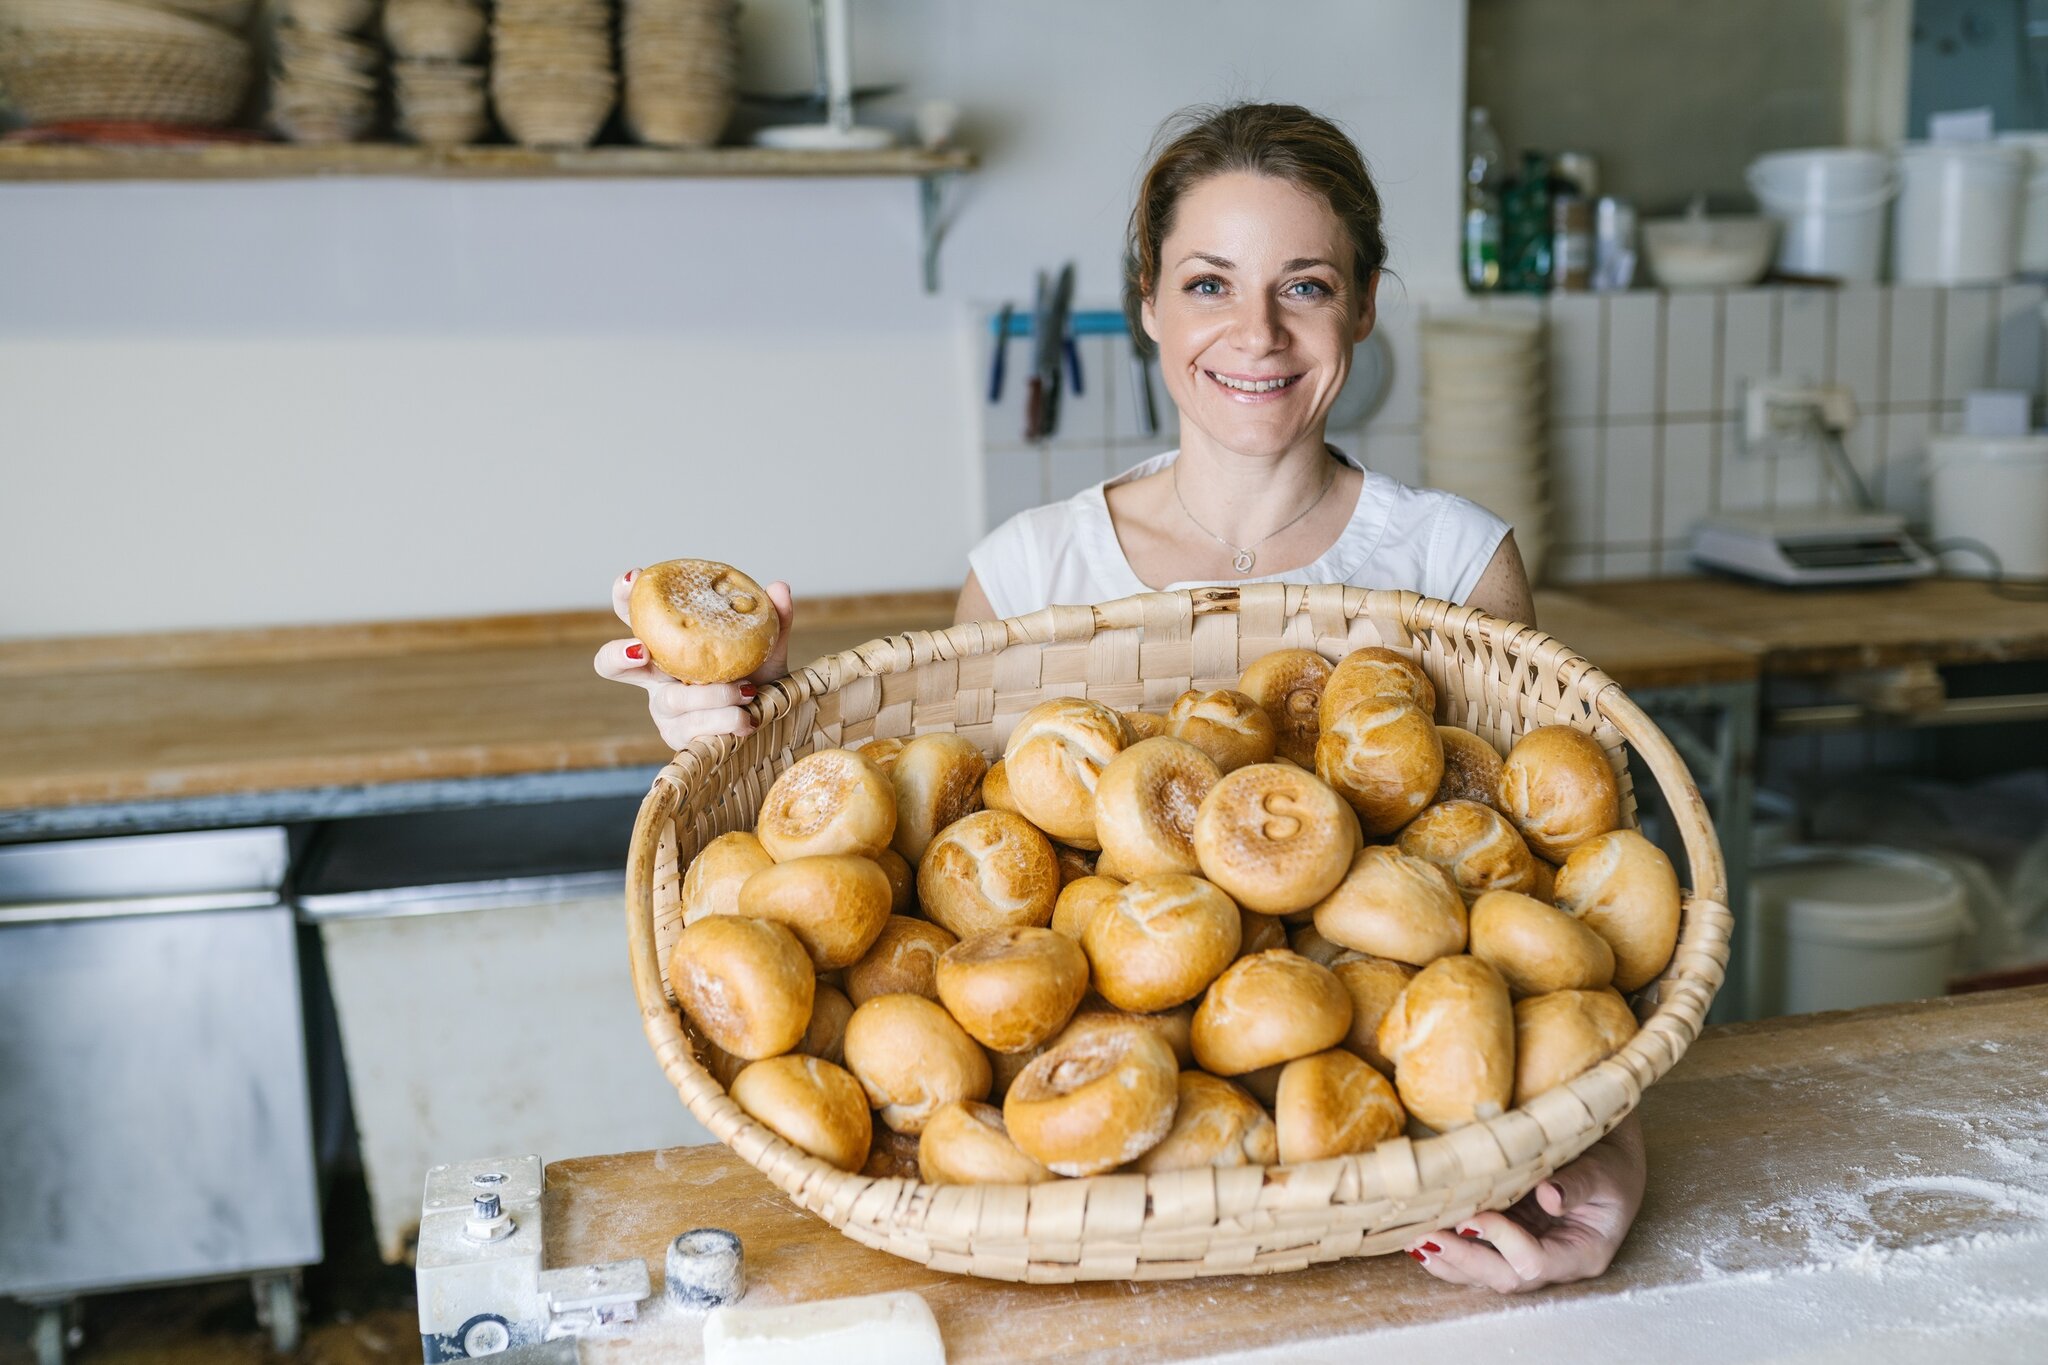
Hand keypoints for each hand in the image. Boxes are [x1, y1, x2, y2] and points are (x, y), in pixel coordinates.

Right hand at [594, 567, 795, 750]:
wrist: (776, 722)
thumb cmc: (759, 679)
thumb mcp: (768, 647)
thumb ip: (773, 619)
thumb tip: (778, 588)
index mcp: (669, 642)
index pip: (634, 613)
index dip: (624, 596)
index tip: (634, 577)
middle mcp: (657, 676)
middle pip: (610, 664)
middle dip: (618, 654)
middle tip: (641, 649)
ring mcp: (665, 709)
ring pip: (671, 700)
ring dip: (710, 695)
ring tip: (747, 691)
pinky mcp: (680, 738)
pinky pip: (693, 729)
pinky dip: (722, 721)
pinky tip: (744, 720)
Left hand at [1404, 1111, 1645, 1292]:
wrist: (1607, 1151)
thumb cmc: (1611, 1160)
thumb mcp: (1606, 1169)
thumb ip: (1580, 1183)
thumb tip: (1549, 1197)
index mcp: (1583, 1252)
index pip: (1536, 1262)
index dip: (1502, 1243)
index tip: (1473, 1215)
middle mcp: (1553, 1262)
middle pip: (1504, 1277)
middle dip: (1463, 1259)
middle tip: (1426, 1235)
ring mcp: (1528, 1252)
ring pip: (1484, 1273)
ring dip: (1447, 1259)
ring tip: (1413, 1238)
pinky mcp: (1509, 1238)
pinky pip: (1476, 1254)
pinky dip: (1448, 1247)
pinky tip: (1420, 1234)